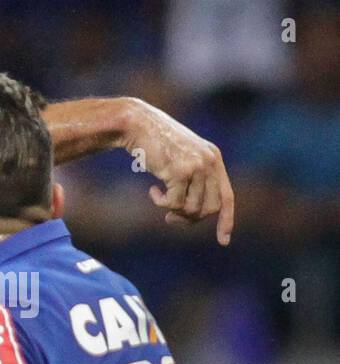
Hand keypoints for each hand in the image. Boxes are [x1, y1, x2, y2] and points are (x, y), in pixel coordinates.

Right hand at [122, 99, 234, 244]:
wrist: (136, 123)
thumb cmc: (153, 143)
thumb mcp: (180, 158)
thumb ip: (193, 179)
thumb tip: (192, 214)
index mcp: (213, 158)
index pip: (226, 197)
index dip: (226, 220)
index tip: (223, 241)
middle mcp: (210, 162)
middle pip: (210, 207)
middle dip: (190, 218)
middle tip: (170, 218)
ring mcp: (197, 166)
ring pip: (192, 208)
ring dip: (173, 209)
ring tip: (159, 197)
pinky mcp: (180, 171)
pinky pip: (174, 203)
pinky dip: (161, 202)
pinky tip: (152, 189)